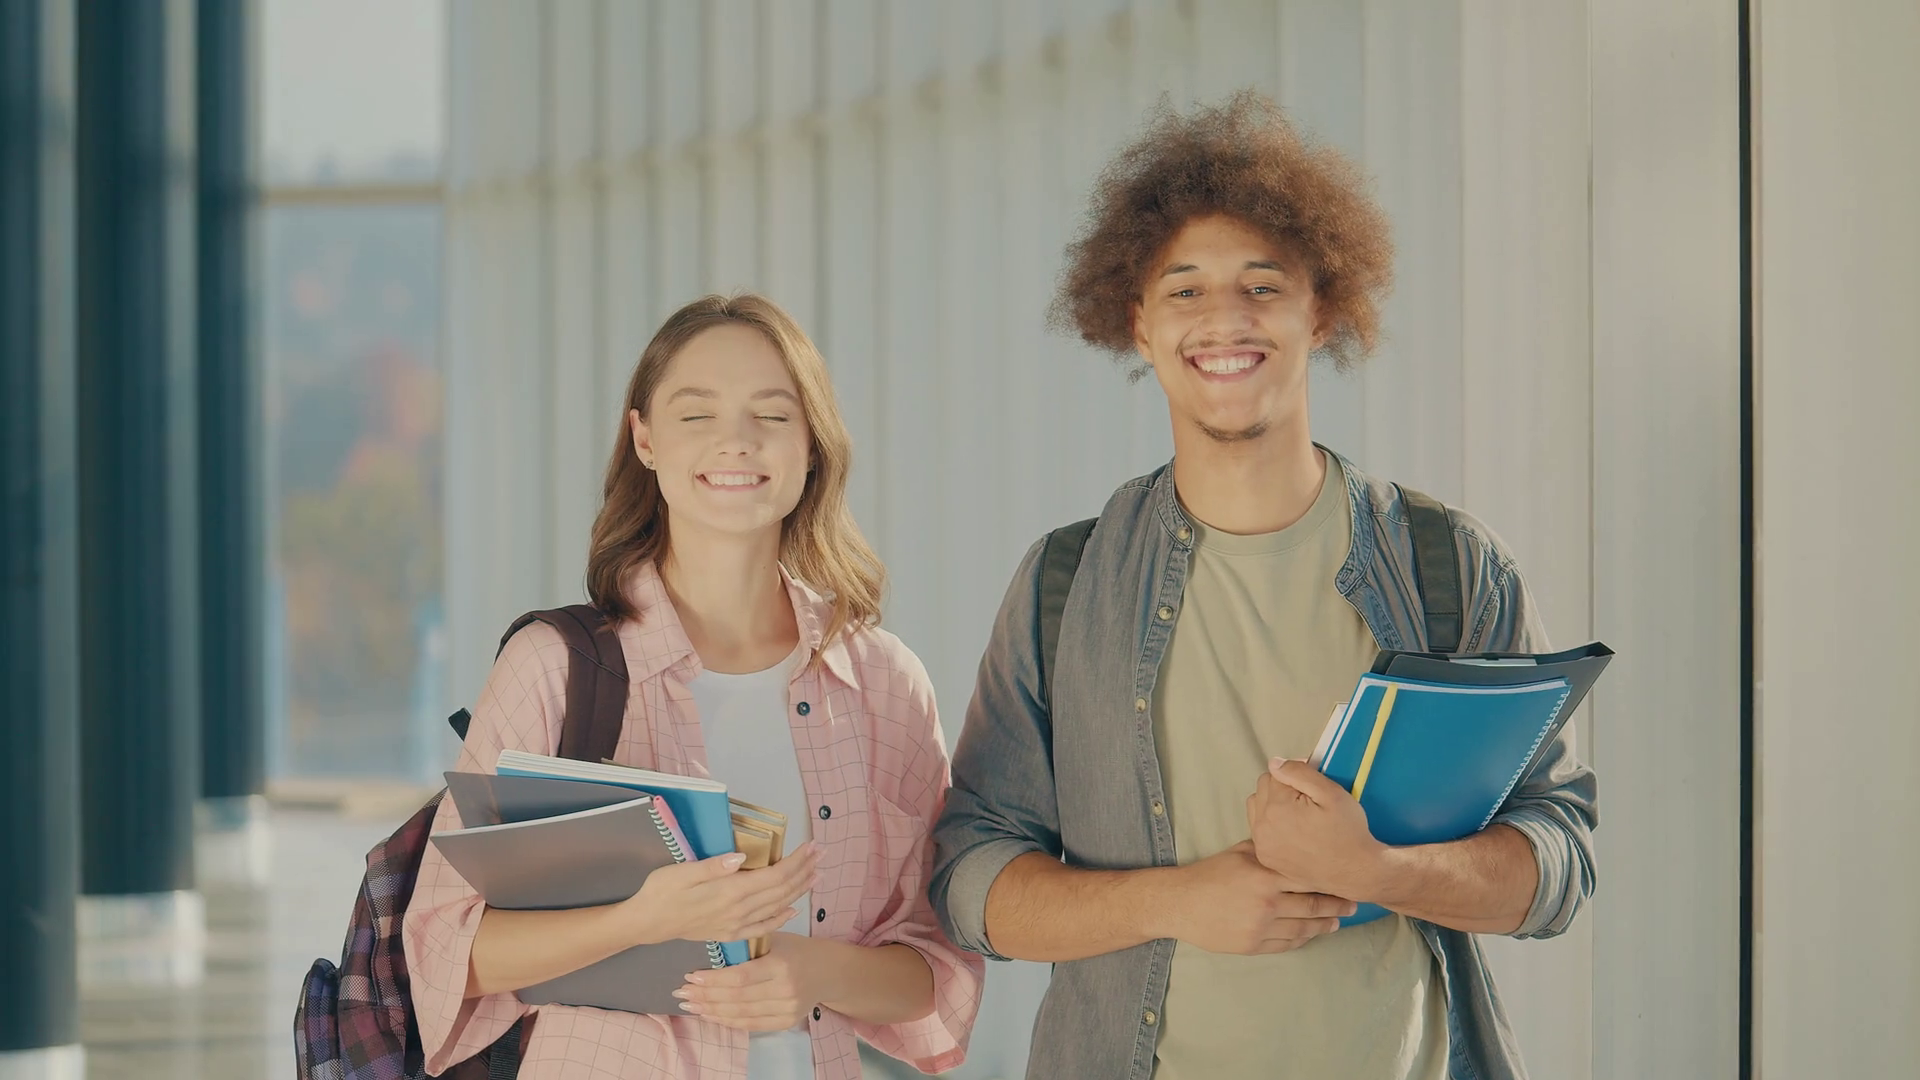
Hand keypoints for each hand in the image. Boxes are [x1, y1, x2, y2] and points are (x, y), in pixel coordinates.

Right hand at [620, 844, 819, 947]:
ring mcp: (735, 924)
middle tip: (821, 855)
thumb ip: (713, 866)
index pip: (774, 876)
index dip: (797, 861)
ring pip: (776, 907)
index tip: (811, 846)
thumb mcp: (681, 871)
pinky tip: (791, 910)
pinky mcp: (730, 933)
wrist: (647, 923)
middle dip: (804, 871)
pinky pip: (762, 928)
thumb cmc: (661, 891)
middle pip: (781, 890)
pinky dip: (780, 918)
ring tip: (815, 875)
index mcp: (730, 891)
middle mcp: (738, 910)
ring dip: (798, 891)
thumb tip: (741, 857)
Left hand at [675, 932, 837, 1030]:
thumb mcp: (775, 939)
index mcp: (781, 964)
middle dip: (706, 996)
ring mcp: (787, 1009)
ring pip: (741, 1014)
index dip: (713, 979)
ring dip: (711, 1011)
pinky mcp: (786, 1022)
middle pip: (737, 998)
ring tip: (691, 1004)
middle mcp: (785, 990)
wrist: (828, 972)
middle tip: (682, 992)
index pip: (740, 976)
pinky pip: (751, 1024)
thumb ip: (747, 947)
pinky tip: (710, 1015)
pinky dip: (727, 1021)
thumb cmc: (796, 950)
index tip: (691, 975)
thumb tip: (709, 953)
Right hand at [1165, 842, 1354, 954]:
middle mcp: (1267, 903)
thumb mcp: (1241, 853)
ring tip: (1338, 921)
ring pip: (1304, 929)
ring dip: (1325, 926)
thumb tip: (1295, 839)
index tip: (1347, 879)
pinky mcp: (1253, 946)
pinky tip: (1313, 934)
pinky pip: (1287, 944)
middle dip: (1337, 905)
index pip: (1309, 878)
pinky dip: (1304, 939)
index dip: (1331, 880)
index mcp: (1266, 876)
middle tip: (1353, 904)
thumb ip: (1270, 851)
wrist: (1181, 903)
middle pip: (1313, 906)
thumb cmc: (1210, 874)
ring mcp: (1261, 928)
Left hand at [1246, 758, 1386, 898]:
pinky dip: (1272, 825)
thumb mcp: (1331, 793)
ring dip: (1273, 805)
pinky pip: (1260, 831)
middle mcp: (1263, 827)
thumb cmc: (1348, 832)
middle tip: (1309, 800)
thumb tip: (1274, 764)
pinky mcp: (1267, 858)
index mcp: (1276, 808)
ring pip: (1257, 808)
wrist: (1356, 871)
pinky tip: (1294, 830)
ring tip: (1300, 814)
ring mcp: (1263, 845)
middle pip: (1263, 789)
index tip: (1314, 786)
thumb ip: (1299, 773)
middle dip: (1283, 789)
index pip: (1275, 774)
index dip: (1296, 776)